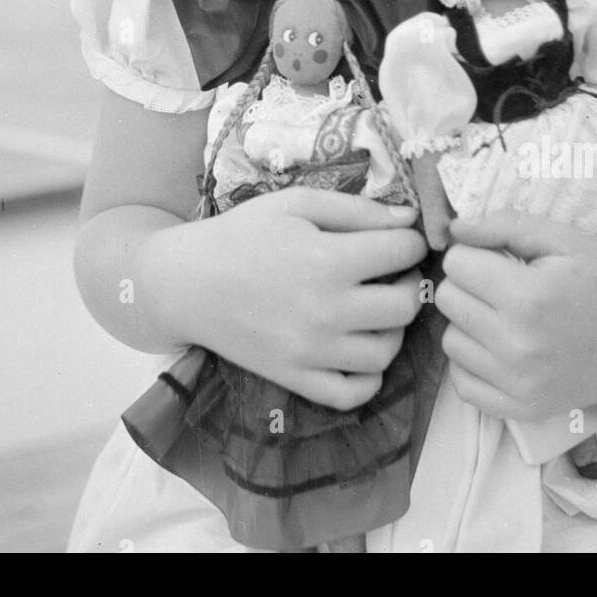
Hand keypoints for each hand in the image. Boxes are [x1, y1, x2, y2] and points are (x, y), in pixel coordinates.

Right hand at [141, 189, 426, 410]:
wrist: (186, 283)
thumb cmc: (242, 234)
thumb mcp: (296, 204)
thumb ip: (356, 209)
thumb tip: (409, 219)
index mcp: (328, 260)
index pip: (405, 252)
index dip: (410, 240)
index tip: (398, 239)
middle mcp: (327, 311)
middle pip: (406, 306)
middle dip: (410, 283)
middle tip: (391, 273)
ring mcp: (312, 352)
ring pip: (387, 352)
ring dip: (392, 328)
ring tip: (374, 308)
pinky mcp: (296, 379)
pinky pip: (354, 393)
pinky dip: (368, 376)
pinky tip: (358, 348)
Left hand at [437, 211, 596, 420]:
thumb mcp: (561, 239)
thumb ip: (504, 225)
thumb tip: (454, 230)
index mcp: (527, 298)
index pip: (455, 263)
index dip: (476, 254)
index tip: (501, 261)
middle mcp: (516, 346)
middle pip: (447, 299)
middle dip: (470, 285)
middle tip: (504, 288)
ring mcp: (517, 385)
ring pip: (449, 340)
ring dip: (469, 324)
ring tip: (506, 319)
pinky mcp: (519, 410)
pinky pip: (461, 383)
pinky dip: (473, 364)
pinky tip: (500, 350)